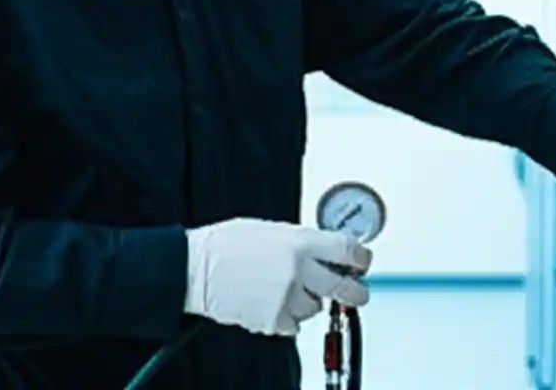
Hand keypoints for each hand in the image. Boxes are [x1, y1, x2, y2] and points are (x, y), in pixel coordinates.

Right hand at [183, 218, 371, 335]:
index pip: (350, 251)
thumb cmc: (226, 244)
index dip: (362, 259)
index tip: (362, 262)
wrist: (193, 268)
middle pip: (347, 289)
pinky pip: (295, 325)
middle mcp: (299, 270)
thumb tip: (327, 250)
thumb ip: (303, 242)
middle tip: (355, 291)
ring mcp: (287, 297)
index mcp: (301, 242)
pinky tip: (271, 301)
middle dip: (356, 292)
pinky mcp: (273, 320)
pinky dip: (288, 317)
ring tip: (284, 288)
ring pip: (317, 307)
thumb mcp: (272, 230)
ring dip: (308, 301)